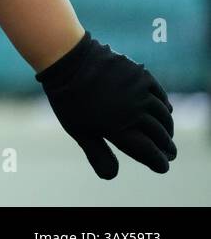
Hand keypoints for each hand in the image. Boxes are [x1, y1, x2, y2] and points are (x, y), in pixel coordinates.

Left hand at [36, 31, 175, 178]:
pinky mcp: (141, 76)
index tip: (163, 167)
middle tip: (170, 154)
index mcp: (117, 129)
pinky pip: (160, 95)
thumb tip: (112, 177)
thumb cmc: (69, 99)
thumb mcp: (78, 130)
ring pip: (163, 116)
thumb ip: (97, 153)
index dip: (158, 162)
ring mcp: (139, 93)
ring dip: (168, 128)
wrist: (68, 61)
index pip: (148, 152)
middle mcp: (133, 112)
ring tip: (167, 135)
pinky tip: (166, 111)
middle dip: (166, 147)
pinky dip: (166, 106)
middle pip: (159, 135)